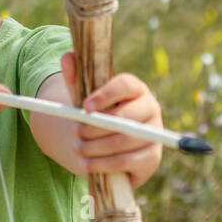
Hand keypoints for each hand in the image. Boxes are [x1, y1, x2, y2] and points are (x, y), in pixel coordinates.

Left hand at [60, 54, 162, 187]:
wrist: (108, 147)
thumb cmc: (98, 116)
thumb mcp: (84, 98)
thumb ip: (76, 79)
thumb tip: (67, 57)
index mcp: (136, 88)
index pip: (125, 85)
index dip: (105, 95)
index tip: (85, 107)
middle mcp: (150, 107)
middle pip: (125, 116)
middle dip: (95, 127)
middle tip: (76, 132)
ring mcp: (154, 133)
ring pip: (124, 140)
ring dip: (96, 146)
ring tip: (78, 148)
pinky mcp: (152, 157)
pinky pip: (127, 161)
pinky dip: (103, 164)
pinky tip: (87, 164)